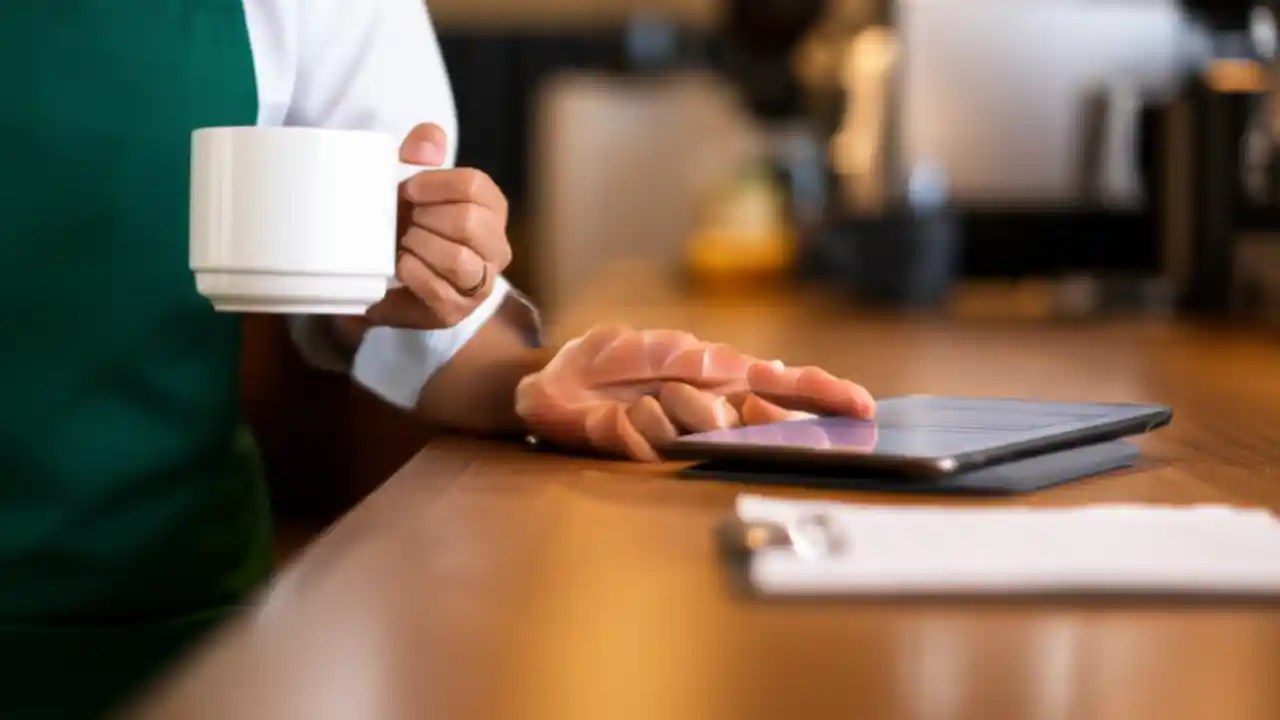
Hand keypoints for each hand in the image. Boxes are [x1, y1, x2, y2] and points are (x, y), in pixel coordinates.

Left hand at [355, 123, 513, 330]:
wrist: (399, 283)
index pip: (475, 186)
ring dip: (420, 246)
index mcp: (491, 209)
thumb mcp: (414, 186)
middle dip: (427, 218)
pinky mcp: (456, 310)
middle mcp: (496, 246)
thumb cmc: (414, 227)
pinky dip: (412, 272)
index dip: (436, 183)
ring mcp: (480, 282)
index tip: (408, 189)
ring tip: (404, 243)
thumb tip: (429, 139)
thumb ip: (420, 154)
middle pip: (469, 221)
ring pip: (458, 258)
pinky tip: (400, 265)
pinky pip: (437, 288)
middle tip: (406, 220)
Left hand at [515, 325, 874, 461]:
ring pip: (702, 429)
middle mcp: (711, 408)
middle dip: (734, 414)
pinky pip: (656, 446)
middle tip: (694, 398)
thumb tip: (751, 376)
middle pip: (749, 419)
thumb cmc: (605, 360)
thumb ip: (700, 362)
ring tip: (635, 400)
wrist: (549, 386)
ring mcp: (683, 434)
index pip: (784, 386)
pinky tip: (616, 419)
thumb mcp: (654, 348)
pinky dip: (633, 429)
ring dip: (668, 410)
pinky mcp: (651, 455)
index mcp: (721, 376)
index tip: (864, 407)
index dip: (824, 395)